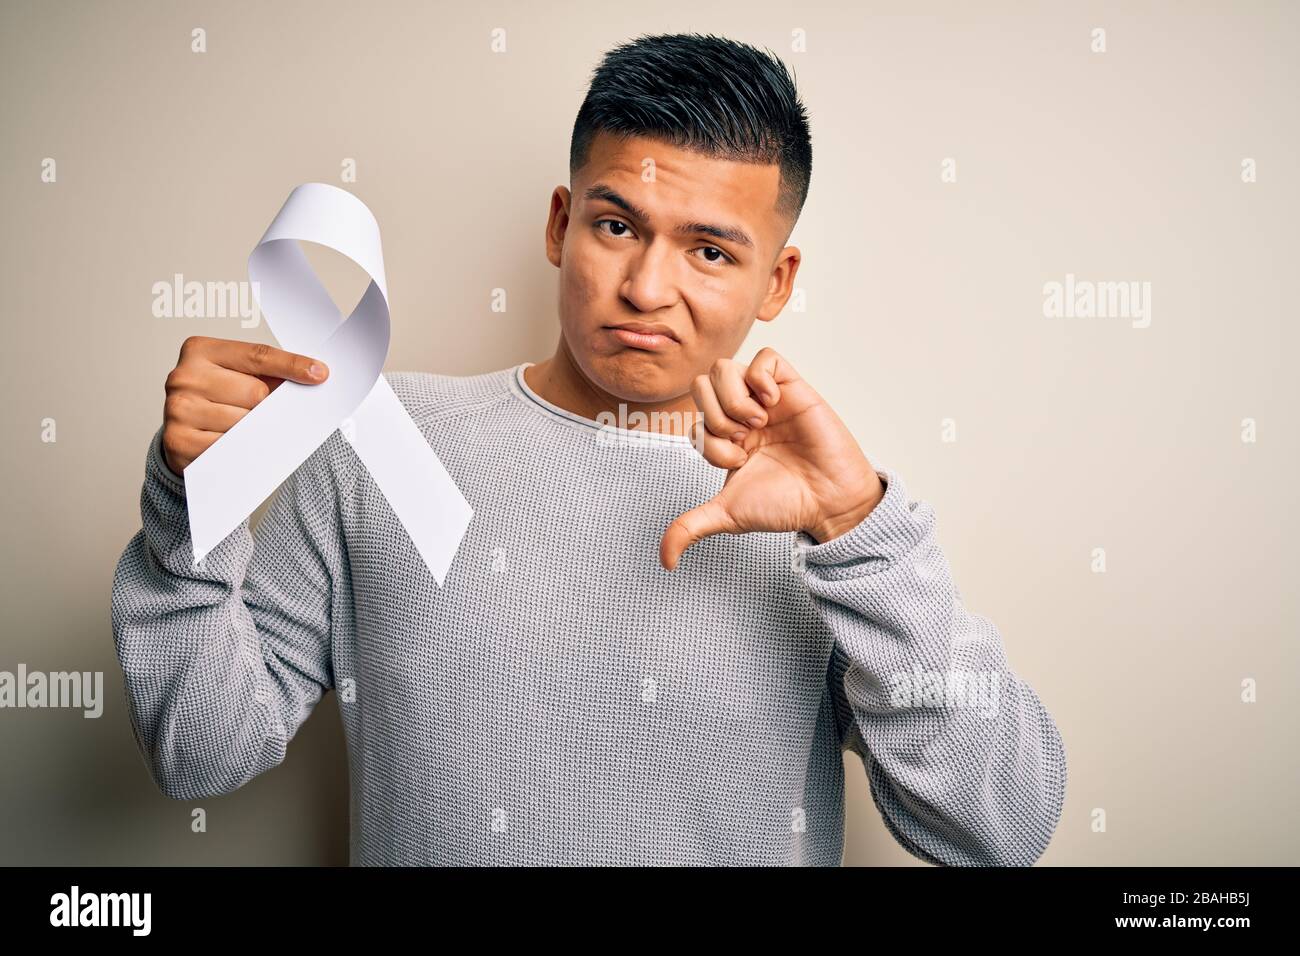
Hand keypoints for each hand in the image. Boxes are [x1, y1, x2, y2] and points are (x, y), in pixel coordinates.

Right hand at [161, 336, 328, 474]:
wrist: (181, 435)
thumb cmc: (218, 401)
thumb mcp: (240, 377)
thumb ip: (270, 374)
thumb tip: (315, 376)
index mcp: (201, 350)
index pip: (258, 355)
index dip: (292, 365)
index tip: (319, 374)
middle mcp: (184, 376)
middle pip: (255, 393)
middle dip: (265, 407)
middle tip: (256, 412)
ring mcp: (177, 408)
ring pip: (244, 423)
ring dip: (252, 431)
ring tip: (240, 429)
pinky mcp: (178, 440)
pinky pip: (228, 448)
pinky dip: (238, 450)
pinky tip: (233, 446)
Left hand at [660, 347, 883, 569]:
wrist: (828, 501)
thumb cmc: (785, 505)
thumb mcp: (727, 515)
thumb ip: (690, 528)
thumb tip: (664, 561)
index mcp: (726, 437)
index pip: (693, 419)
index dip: (708, 440)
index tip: (737, 461)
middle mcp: (742, 414)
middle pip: (701, 383)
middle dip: (716, 414)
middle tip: (745, 438)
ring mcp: (766, 398)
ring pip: (725, 367)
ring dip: (735, 398)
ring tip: (760, 422)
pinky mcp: (793, 386)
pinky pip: (765, 357)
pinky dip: (761, 379)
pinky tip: (774, 404)